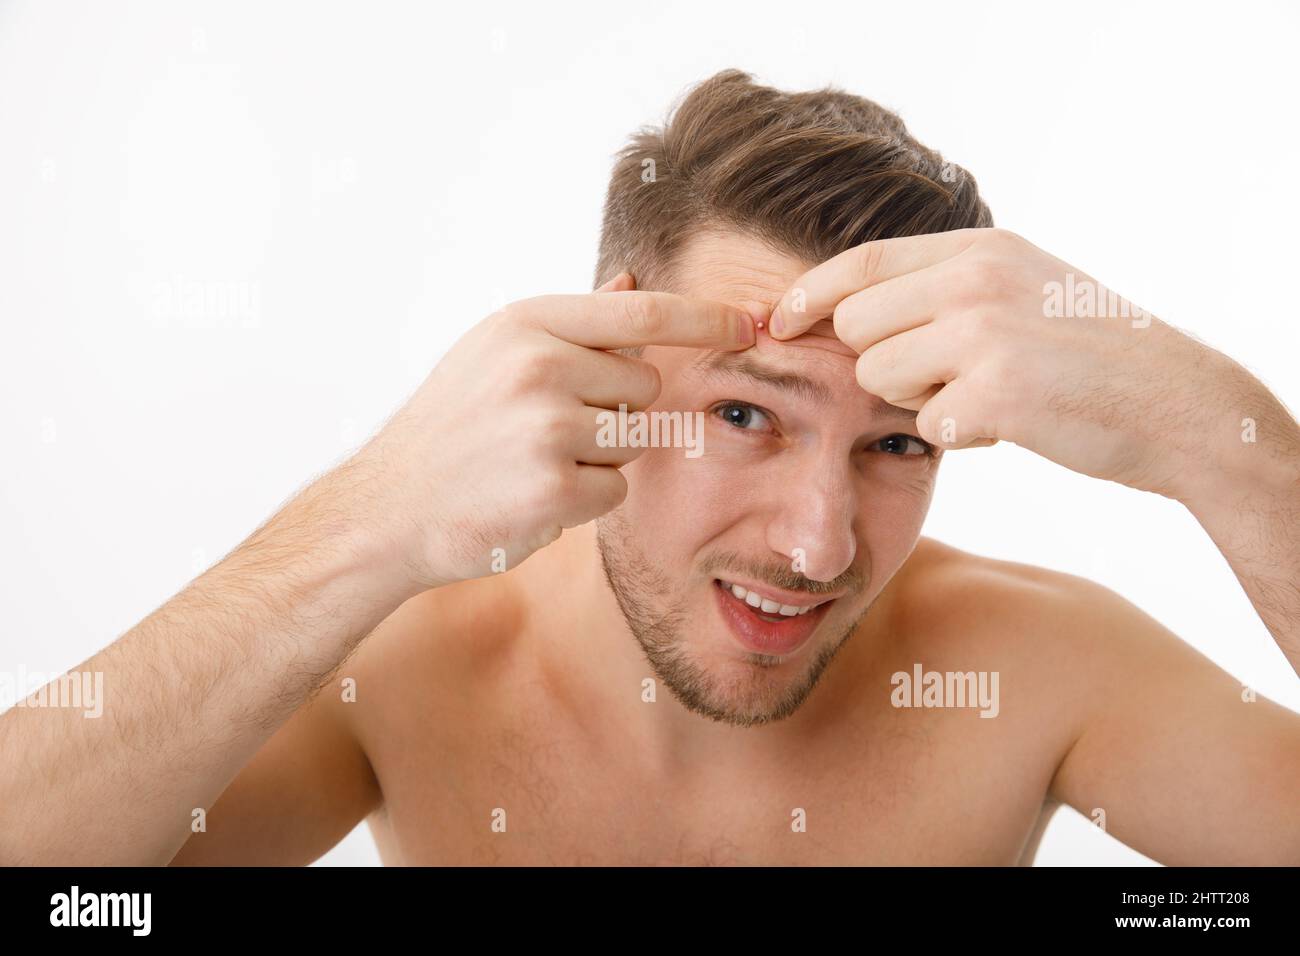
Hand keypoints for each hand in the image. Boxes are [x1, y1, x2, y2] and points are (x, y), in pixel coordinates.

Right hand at [339, 275, 755, 590]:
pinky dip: (584, 500)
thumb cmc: (449, 427)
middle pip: (646, 384)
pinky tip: (531, 496)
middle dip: (618, 409)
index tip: (748, 321)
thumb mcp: (493, 353)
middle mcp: (540, 366)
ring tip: (534, 461)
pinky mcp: (554, 488)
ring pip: (635, 440)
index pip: (643, 313)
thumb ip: (569, 325)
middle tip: (549, 428)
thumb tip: (632, 283)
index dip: (705, 317)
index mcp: (527, 324)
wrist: (388, 507)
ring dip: (601, 457)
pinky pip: (614, 490)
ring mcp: (548, 428)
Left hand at [769, 227, 1273, 500]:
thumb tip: (848, 311)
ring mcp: (985, 334)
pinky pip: (926, 426)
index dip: (808, 294)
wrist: (1177, 402)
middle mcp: (974, 280)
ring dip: (919, 401)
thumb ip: (944, 286)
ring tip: (984, 395)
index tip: (777, 320)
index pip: (861, 262)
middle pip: (855, 328)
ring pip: (878, 379)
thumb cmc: (1089, 352)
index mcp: (978, 249)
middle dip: (880, 362)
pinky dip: (960, 436)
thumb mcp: (1020, 284)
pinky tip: (1012, 423)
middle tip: (946, 377)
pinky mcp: (997, 394)